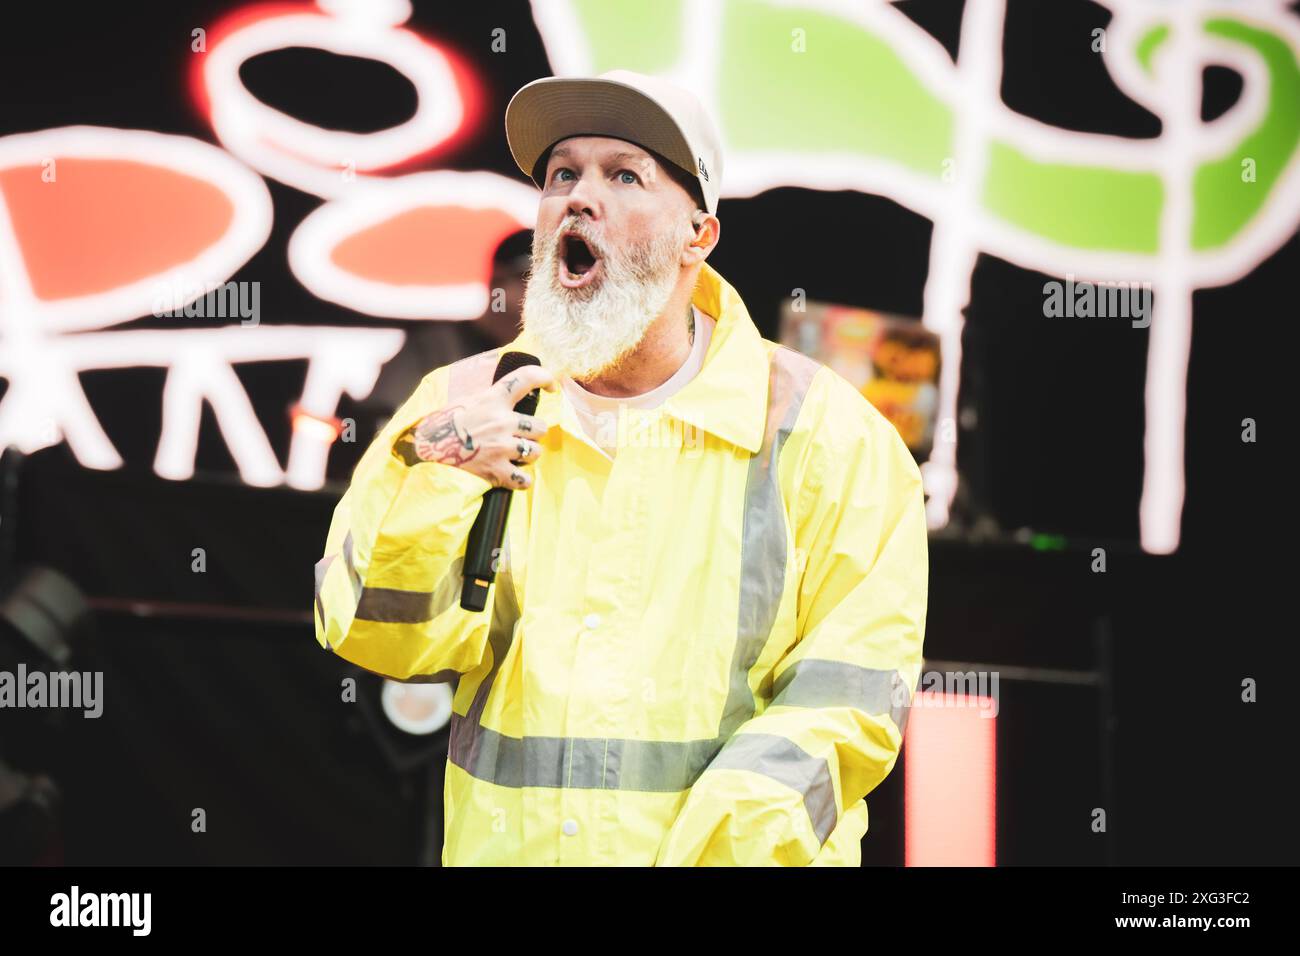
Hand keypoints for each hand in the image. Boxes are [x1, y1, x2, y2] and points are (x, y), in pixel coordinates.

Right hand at [411, 364, 556, 488]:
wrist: (423, 450)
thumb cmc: (444, 425)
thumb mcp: (467, 401)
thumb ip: (491, 398)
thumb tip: (512, 391)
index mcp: (493, 400)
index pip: (525, 379)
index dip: (545, 378)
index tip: (553, 386)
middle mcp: (501, 422)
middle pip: (541, 427)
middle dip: (533, 433)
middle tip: (519, 436)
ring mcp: (501, 447)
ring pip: (536, 452)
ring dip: (528, 455)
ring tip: (512, 455)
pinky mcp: (497, 471)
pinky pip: (525, 479)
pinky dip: (521, 480)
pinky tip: (512, 475)